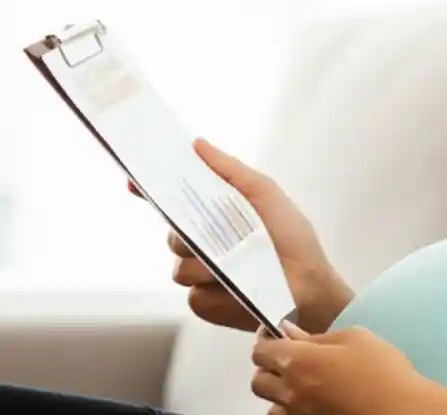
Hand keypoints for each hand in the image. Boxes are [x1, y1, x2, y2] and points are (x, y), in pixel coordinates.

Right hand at [147, 138, 352, 332]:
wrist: (311, 286)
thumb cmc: (293, 237)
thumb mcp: (265, 195)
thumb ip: (230, 170)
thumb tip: (197, 143)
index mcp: (216, 217)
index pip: (174, 203)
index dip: (151, 192)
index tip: (134, 182)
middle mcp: (204, 246)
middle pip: (171, 236)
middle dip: (187, 233)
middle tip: (214, 232)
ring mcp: (203, 277)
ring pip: (179, 268)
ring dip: (208, 265)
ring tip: (241, 264)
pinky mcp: (207, 304)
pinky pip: (193, 295)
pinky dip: (216, 291)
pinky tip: (239, 288)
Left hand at [251, 321, 446, 413]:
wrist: (401, 409)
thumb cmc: (380, 368)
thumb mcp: (355, 337)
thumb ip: (316, 336)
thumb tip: (289, 332)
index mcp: (297, 361)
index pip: (261, 350)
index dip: (266, 339)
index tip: (277, 333)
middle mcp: (290, 391)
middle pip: (258, 380)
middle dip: (268, 366)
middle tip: (289, 357)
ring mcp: (298, 414)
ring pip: (269, 405)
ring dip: (278, 391)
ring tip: (300, 384)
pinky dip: (290, 409)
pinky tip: (311, 401)